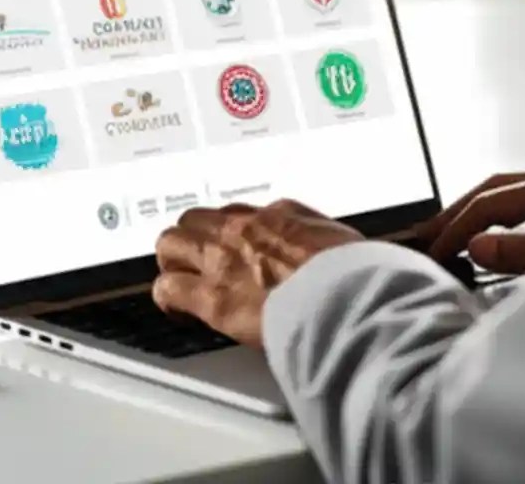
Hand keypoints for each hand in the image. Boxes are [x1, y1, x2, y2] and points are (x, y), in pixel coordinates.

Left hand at [152, 199, 362, 347]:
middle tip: (196, 261)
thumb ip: (326, 242)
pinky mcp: (212, 297)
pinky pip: (169, 289)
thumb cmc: (356, 274)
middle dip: (193, 239)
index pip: (241, 215)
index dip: (233, 233)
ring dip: (174, 262)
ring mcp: (223, 260)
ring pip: (172, 243)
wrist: (346, 296)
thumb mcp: (346, 242)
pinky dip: (169, 299)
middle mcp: (245, 229)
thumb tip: (332, 251)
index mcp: (281, 214)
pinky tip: (177, 310)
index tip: (236, 248)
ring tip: (180, 281)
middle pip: (196, 220)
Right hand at [416, 170, 524, 272]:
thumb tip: (476, 246)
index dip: (456, 230)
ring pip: (516, 191)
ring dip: (480, 211)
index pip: (490, 204)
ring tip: (455, 233)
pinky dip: (507, 215)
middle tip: (425, 236)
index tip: (433, 257)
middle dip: (457, 211)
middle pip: (497, 187)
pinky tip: (506, 234)